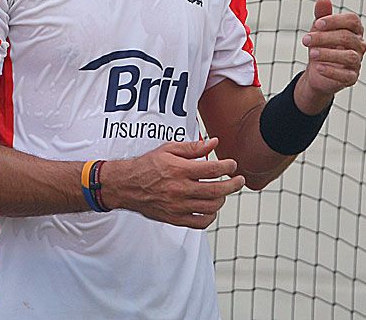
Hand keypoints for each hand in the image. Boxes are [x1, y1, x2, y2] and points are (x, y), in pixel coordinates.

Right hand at [100, 137, 244, 228]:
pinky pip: (199, 222)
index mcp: (180, 170)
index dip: (227, 167)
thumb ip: (193, 147)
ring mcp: (178, 206)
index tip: (232, 165)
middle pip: (216, 190)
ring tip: (224, 192)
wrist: (126, 185)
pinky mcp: (174, 218)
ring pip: (210, 207)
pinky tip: (212, 208)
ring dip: (223, 199)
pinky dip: (210, 216)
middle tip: (239, 180)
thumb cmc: (147, 165)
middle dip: (233, 185)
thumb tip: (214, 142)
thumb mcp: (169, 149)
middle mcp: (180, 189)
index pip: (212, 169)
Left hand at [297, 0, 365, 112]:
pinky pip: (346, 75)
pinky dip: (331, 71)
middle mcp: (360, 45)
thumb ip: (322, 14)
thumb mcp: (319, 29)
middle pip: (347, 38)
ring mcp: (357, 62)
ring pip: (349, 56)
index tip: (317, 23)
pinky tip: (317, 67)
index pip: (352, 20)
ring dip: (328, 54)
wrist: (317, 71)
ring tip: (311, 53)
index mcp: (355, 30)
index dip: (335, 20)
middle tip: (305, 39)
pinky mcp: (352, 78)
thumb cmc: (321, 45)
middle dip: (324, 37)